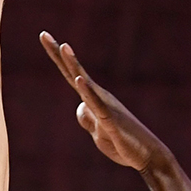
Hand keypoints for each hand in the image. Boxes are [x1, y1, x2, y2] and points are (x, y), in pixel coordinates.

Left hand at [40, 33, 171, 172]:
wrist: (147, 156)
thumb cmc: (123, 143)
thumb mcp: (98, 132)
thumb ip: (88, 118)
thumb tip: (80, 105)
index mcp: (94, 99)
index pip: (71, 75)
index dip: (57, 58)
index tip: (45, 37)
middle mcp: (99, 97)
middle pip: (74, 72)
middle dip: (59, 54)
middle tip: (43, 34)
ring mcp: (106, 108)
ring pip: (86, 83)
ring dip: (74, 65)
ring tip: (64, 47)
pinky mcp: (112, 122)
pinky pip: (98, 105)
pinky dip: (89, 93)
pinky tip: (80, 81)